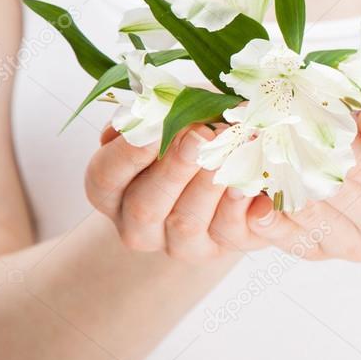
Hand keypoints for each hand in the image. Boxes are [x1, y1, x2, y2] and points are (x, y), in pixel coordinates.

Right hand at [85, 124, 268, 262]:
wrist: (245, 163)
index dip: (127, 154)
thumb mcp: (177, 113)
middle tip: (202, 136)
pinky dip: (246, 209)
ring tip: (234, 150)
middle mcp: (139, 225)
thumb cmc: (200, 131)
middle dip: (175, 169)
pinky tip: (255, 189)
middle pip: (144, 207)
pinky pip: (231, 234)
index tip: (154, 130)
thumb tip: (149, 112)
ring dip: (211, 184)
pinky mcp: (221, 248)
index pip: (105, 177)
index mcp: (115, 190)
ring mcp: (180, 243)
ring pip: (186, 223)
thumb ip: (161, 111)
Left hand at [243, 102, 360, 260]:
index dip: (330, 137)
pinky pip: (286, 236)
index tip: (299, 108)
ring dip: (277, 178)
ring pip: (307, 213)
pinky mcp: (327, 255)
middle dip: (298, 154)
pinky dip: (266, 208)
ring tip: (257, 145)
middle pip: (333, 191)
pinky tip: (256, 180)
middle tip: (265, 123)